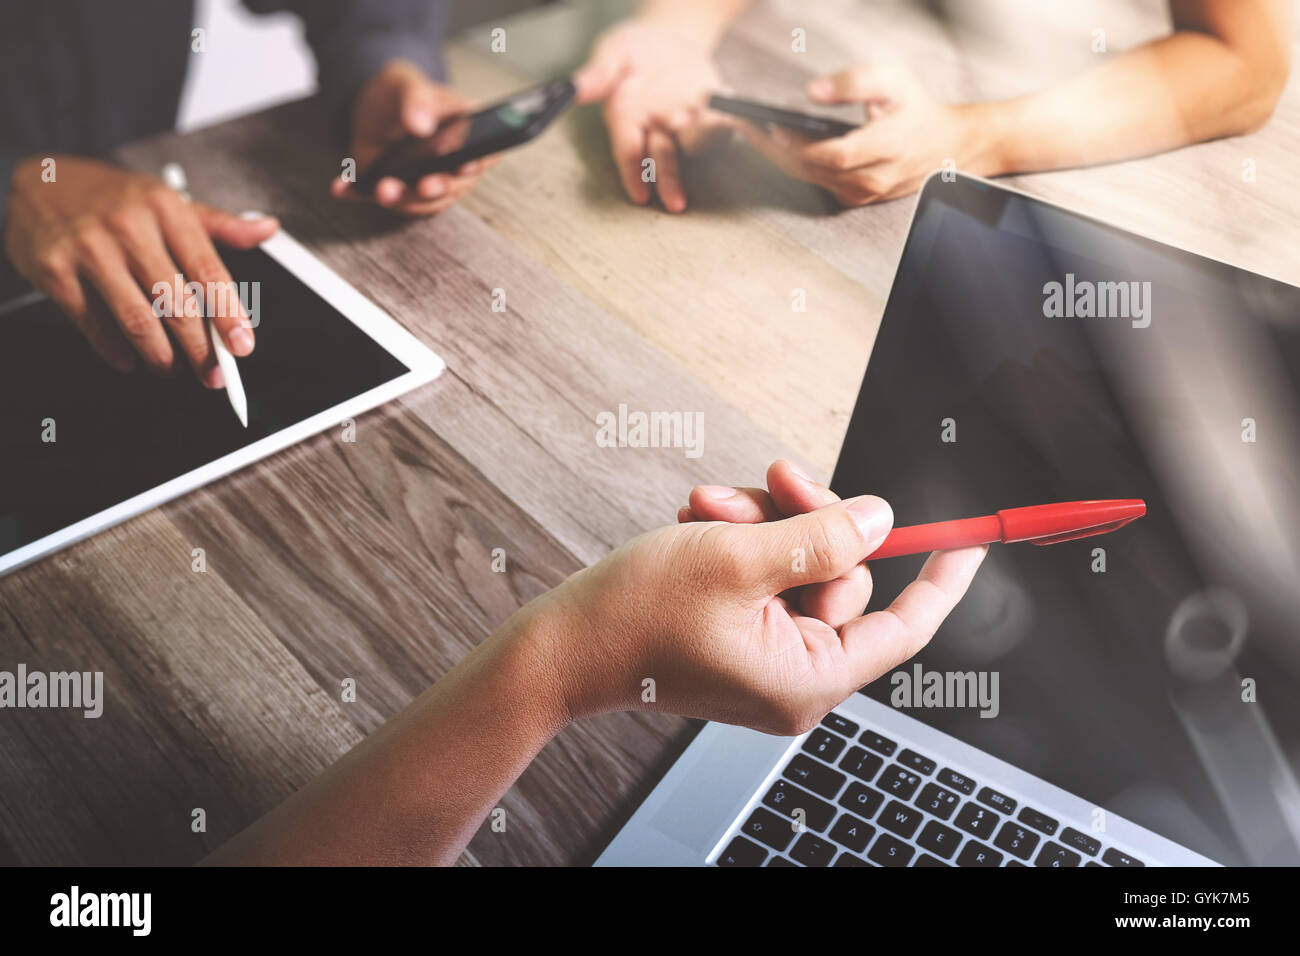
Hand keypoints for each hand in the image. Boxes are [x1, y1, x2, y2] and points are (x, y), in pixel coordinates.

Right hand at [3, 155, 276, 382]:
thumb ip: (220, 224)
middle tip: (213, 373)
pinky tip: (130, 359)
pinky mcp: (54, 270)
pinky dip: (116, 351)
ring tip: (173, 367)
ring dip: (162, 356)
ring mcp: (89, 248)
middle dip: (200, 349)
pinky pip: (93, 324)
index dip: (229, 314)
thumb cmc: (115, 198)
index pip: (208, 271)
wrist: (41, 180)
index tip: (242, 345)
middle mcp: (129, 227)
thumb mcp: (169, 201)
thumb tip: (266, 228)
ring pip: (137, 320)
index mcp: (166, 210)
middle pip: (176, 304)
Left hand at [332, 59, 494, 216]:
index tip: (463, 167)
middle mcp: (454, 167)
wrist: (371, 106)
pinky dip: (363, 194)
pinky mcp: (400, 191)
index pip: (485, 154)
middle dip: (435, 189)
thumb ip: (417, 100)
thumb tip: (421, 125)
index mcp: (469, 136)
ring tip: (379, 188)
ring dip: (401, 200)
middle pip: (454, 187)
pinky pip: (386, 199)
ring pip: (423, 203)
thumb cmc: (400, 91)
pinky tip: (343, 188)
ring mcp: (428, 183)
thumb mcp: (407, 84)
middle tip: (421, 186)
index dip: (477, 163)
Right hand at [527, 460, 985, 733]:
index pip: (903, 629)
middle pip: (843, 575)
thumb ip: (820, 538)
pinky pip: (764, 572)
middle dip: (805, 517)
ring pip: (799, 562)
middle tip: (776, 477)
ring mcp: (762, 652)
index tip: (971, 541)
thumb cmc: (639, 615)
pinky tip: (699, 522)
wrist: (563, 645)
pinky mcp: (735, 631)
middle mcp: (793, 671)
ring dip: (761, 521)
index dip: (940, 581)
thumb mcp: (739, 559)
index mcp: (808, 675)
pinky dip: (739, 539)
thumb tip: (879, 521)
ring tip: (708, 506)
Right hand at [574, 18, 731, 212]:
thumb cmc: (634, 50)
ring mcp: (684, 123)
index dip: (633, 175)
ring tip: (712, 140)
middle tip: (677, 205)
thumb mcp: (613, 52)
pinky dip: (727, 123)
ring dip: (702, 145)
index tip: (640, 196)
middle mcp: (656, 128)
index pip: (628, 152)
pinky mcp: (709, 113)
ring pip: (693, 144)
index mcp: (627, 117)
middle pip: (662, 158)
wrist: (669, 39)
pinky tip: (735, 118)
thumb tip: (575, 90)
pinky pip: (720, 123)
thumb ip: (598, 73)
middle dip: (669, 181)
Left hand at [739, 64, 999, 205]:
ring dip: (775, 156)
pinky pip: (814, 182)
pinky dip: (791, 163)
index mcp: (885, 149)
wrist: (945, 147)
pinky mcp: (853, 198)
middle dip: (771, 148)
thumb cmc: (916, 109)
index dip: (799, 143)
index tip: (768, 124)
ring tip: (748, 131)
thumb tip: (814, 92)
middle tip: (740, 125)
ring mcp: (861, 194)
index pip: (832, 154)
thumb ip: (855, 82)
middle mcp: (871, 179)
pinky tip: (773, 145)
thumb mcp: (895, 82)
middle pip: (810, 169)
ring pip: (808, 178)